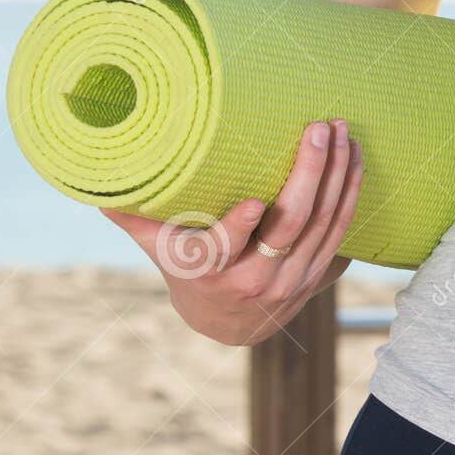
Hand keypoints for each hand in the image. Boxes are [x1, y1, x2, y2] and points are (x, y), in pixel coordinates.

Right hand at [99, 117, 362, 346]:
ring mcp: (293, 279)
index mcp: (213, 272)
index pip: (225, 251)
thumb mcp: (162, 250)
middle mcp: (257, 280)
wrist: (230, 326)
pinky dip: (350, 192)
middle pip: (290, 228)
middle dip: (308, 175)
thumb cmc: (190, 272)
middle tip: (316, 128)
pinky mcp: (319, 274)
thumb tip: (100, 186)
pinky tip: (354, 158)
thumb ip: (137, 217)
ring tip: (341, 132)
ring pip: (323, 225)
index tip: (253, 203)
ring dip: (337, 176)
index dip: (239, 229)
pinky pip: (340, 230)